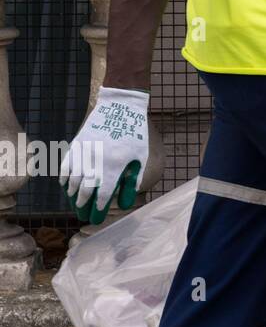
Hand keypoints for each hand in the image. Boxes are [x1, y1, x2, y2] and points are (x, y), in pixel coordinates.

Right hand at [59, 87, 149, 223]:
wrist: (118, 108)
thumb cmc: (133, 134)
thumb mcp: (139, 157)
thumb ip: (133, 180)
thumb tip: (126, 200)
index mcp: (113, 167)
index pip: (103, 196)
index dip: (99, 209)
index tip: (97, 217)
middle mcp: (95, 163)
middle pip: (84, 192)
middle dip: (83, 206)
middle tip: (83, 214)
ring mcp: (83, 155)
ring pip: (72, 182)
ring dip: (73, 195)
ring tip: (76, 202)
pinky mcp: (75, 147)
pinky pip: (65, 168)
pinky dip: (64, 180)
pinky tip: (67, 187)